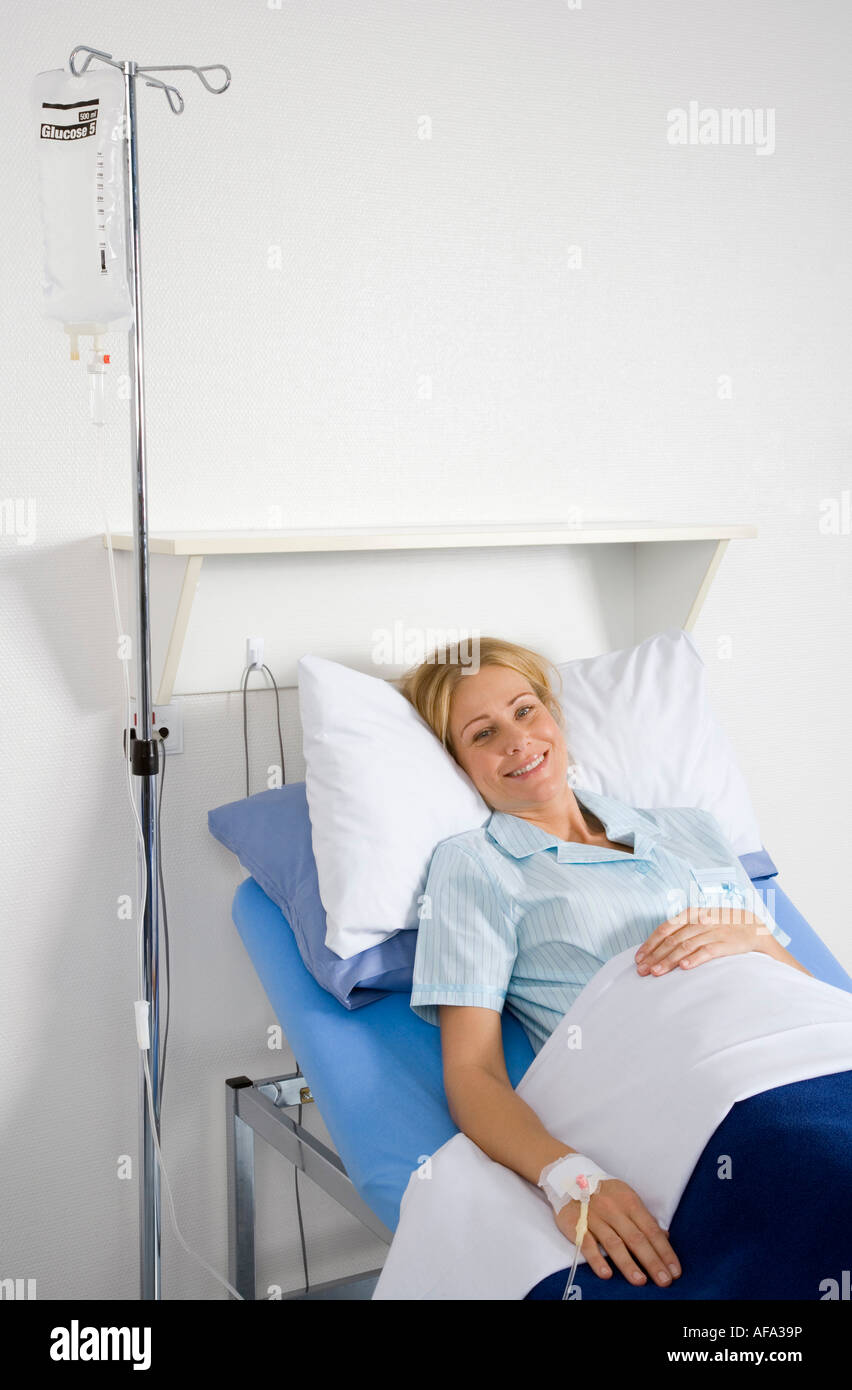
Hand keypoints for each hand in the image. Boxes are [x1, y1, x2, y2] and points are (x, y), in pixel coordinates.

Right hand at [553, 1178, 680, 1287]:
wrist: (569, 1176)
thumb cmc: (604, 1192)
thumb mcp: (627, 1197)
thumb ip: (644, 1218)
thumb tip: (665, 1237)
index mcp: (629, 1201)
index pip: (651, 1229)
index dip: (664, 1251)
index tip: (675, 1270)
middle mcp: (613, 1209)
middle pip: (636, 1238)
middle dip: (652, 1261)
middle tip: (664, 1281)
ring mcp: (594, 1217)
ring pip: (613, 1243)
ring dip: (628, 1264)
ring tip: (640, 1281)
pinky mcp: (576, 1224)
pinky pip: (587, 1243)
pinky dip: (597, 1259)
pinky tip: (607, 1274)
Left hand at [635, 906, 769, 976]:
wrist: (752, 925)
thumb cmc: (720, 925)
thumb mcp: (699, 919)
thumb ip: (681, 929)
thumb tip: (656, 946)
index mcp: (690, 914)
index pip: (665, 929)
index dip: (650, 944)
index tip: (638, 958)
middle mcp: (699, 922)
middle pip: (672, 940)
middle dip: (654, 956)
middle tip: (642, 971)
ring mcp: (712, 932)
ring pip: (685, 946)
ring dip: (669, 960)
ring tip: (656, 972)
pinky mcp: (725, 943)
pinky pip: (707, 951)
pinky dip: (695, 959)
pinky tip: (684, 968)